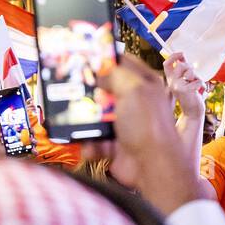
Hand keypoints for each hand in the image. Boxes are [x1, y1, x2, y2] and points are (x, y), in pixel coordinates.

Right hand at [82, 53, 206, 214]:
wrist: (151, 168)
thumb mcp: (133, 88)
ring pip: (98, 115)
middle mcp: (137, 102)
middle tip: (73, 86)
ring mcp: (126, 124)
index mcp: (146, 84)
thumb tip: (99, 72)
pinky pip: (96, 140)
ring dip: (85, 118)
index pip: (124, 62)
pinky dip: (89, 143)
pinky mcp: (117, 145)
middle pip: (107, 88)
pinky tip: (87, 145)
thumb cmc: (147, 125)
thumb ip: (114, 74)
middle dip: (90, 89)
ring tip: (74, 116)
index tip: (85, 56)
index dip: (105, 58)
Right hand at [163, 52, 204, 118]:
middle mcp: (172, 83)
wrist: (193, 113)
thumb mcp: (186, 81)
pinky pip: (199, 81)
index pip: (167, 64)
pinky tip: (200, 92)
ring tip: (197, 86)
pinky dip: (203, 85)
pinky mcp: (186, 91)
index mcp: (171, 80)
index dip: (174, 56)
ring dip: (197, 77)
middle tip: (193, 78)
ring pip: (190, 72)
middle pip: (181, 65)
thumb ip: (184, 69)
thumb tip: (182, 55)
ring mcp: (178, 86)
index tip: (182, 54)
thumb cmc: (191, 96)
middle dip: (190, 68)